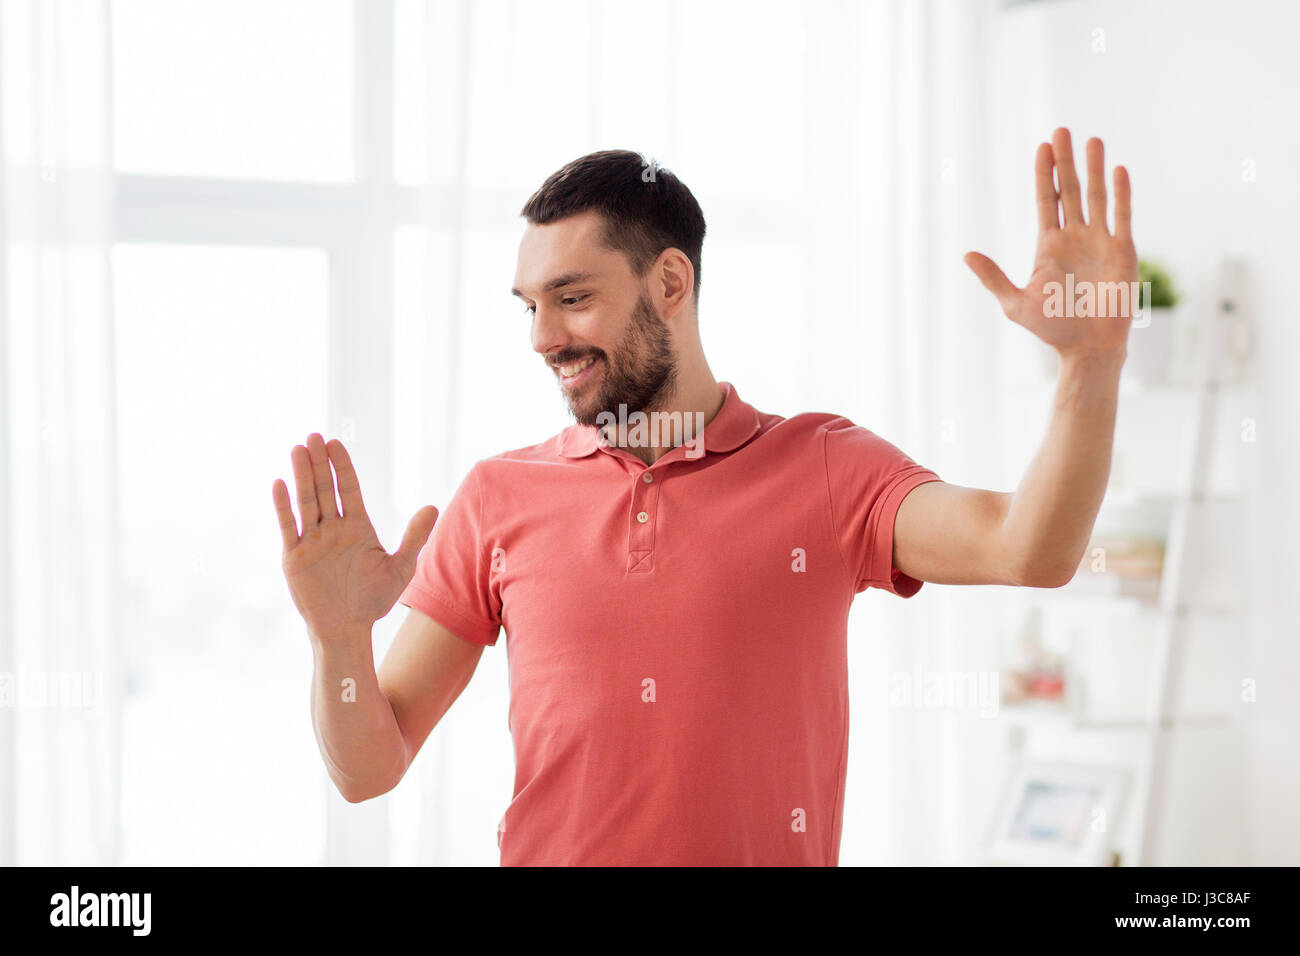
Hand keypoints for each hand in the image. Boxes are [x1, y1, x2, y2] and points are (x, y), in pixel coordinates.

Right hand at [272, 433, 437, 644]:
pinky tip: (280, 484)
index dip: (342, 467)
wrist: (348, 629)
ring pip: (306, 502)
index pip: (348, 489)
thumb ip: (414, 537)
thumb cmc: (374, 600)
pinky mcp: (294, 557)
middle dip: (319, 463)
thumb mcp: (400, 567)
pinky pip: (288, 527)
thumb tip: (432, 506)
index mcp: (357, 527)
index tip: (336, 443)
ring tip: (297, 449)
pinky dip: (284, 506)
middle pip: (325, 489)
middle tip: (314, 436)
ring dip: (301, 476)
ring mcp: (312, 541)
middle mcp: (333, 529)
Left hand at [964, 128, 1137, 358]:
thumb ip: (993, 277)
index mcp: (1049, 245)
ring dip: (1093, 168)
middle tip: (1062, 130)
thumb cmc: (1052, 328)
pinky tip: (1117, 170)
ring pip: (1096, 196)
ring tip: (1091, 140)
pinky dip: (1120, 193)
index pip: (1045, 200)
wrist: (1087, 348)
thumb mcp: (1015, 303)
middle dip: (1066, 161)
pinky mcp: (1123, 251)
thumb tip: (965, 255)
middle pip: (1070, 190)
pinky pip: (1121, 216)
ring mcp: (1100, 241)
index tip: (1043, 146)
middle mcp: (1075, 237)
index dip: (1044, 173)